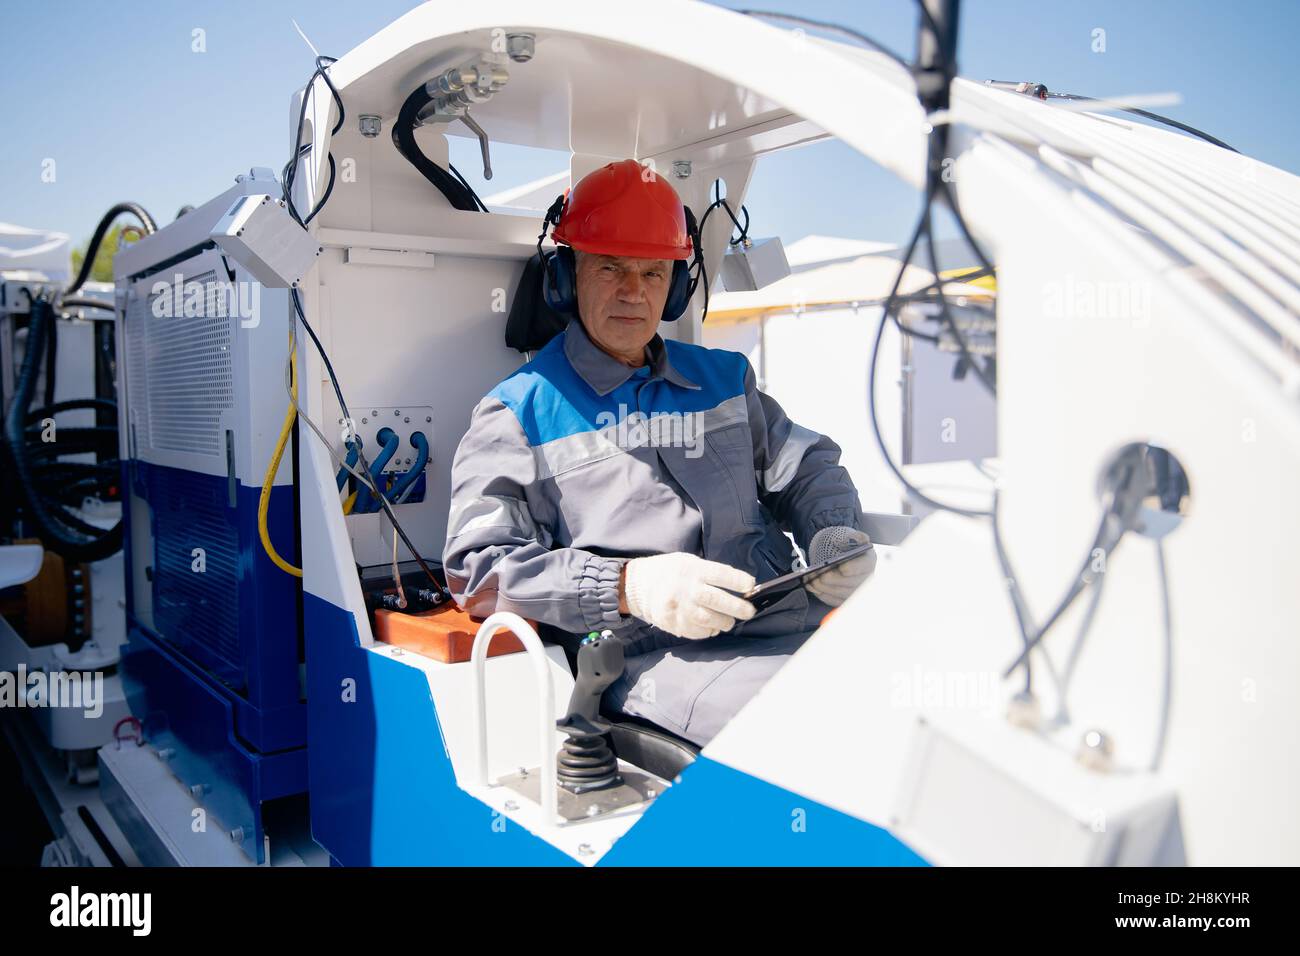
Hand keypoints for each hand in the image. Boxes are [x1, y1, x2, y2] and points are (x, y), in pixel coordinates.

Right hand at [621, 553, 756, 638]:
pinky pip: (698, 632)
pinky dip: (709, 630)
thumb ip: (711, 573)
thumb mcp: (689, 562)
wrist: (638, 586)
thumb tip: (739, 586)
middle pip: (717, 600)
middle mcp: (686, 589)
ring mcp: (679, 608)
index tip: (751, 586)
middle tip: (749, 611)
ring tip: (729, 621)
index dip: (739, 581)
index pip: (721, 575)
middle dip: (739, 608)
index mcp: (692, 569)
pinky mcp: (674, 623)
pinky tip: (712, 626)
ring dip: (725, 622)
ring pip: (710, 620)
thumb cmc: (670, 571)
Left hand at [806, 527, 875, 606]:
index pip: (863, 567)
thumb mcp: (849, 537)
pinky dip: (821, 594)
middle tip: (817, 575)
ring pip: (840, 594)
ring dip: (823, 588)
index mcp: (869, 562)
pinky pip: (834, 601)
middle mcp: (866, 579)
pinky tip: (811, 587)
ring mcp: (856, 591)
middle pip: (850, 584)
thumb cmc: (843, 546)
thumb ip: (856, 536)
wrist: (838, 555)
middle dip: (831, 580)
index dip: (852, 568)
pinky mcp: (845, 599)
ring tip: (810, 580)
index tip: (841, 568)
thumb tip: (862, 538)